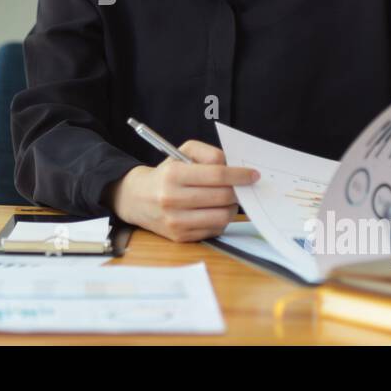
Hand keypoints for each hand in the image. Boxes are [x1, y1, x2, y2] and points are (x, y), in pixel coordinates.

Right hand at [106, 140, 258, 242]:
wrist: (137, 198)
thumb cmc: (166, 174)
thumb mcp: (181, 153)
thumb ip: (208, 153)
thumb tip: (232, 166)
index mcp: (173, 174)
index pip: (216, 175)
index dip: (239, 175)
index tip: (253, 174)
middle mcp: (172, 199)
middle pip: (222, 197)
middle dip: (238, 191)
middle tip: (242, 187)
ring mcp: (175, 221)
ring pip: (221, 216)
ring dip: (232, 207)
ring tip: (228, 199)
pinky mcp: (180, 237)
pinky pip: (214, 230)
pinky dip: (220, 219)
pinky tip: (214, 211)